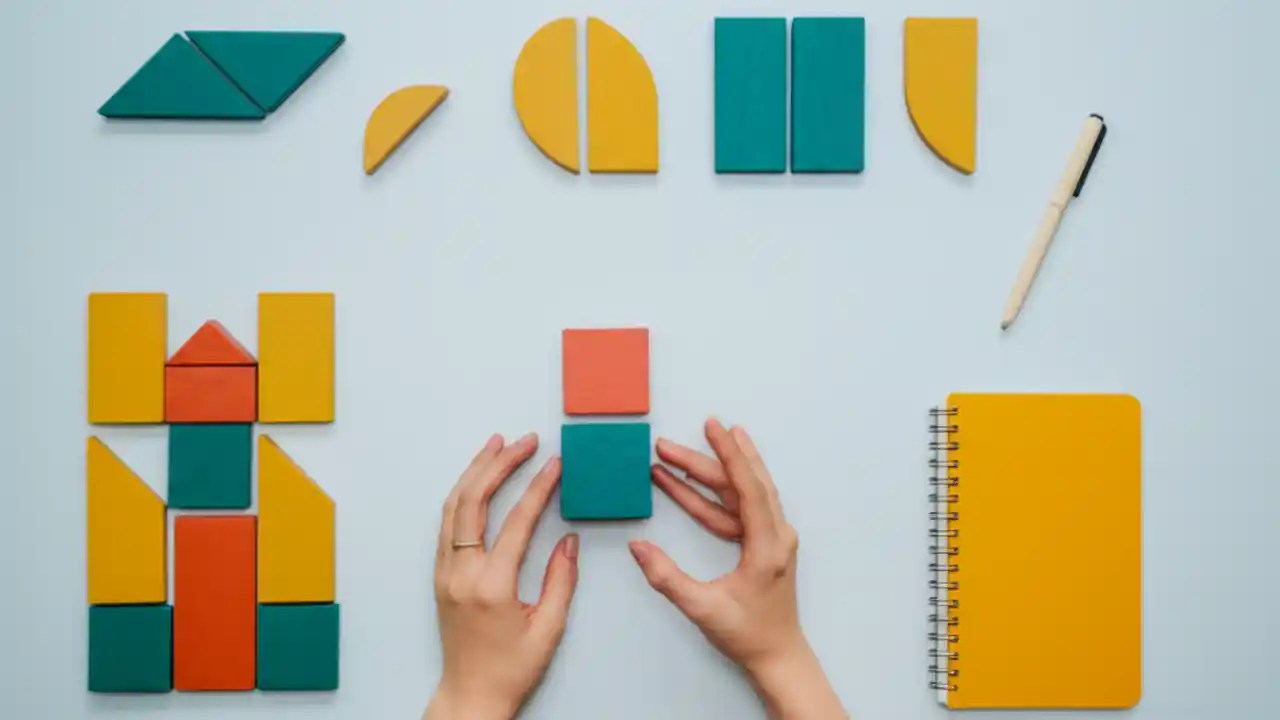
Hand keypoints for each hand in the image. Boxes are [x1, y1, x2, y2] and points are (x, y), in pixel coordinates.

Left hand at [424, 433, 579, 719]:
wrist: (470, 697)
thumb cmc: (510, 670)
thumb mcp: (548, 629)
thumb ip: (560, 580)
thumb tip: (568, 539)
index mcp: (491, 585)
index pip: (517, 521)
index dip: (538, 487)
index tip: (554, 464)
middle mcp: (461, 573)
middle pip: (475, 501)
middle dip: (500, 464)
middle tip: (524, 442)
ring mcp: (444, 572)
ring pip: (454, 506)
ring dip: (475, 471)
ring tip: (496, 445)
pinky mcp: (439, 575)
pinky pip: (447, 523)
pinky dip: (462, 494)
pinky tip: (476, 480)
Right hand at [629, 419, 845, 718]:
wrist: (779, 656)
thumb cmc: (748, 635)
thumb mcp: (702, 609)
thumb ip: (667, 577)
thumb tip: (637, 547)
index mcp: (768, 546)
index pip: (748, 487)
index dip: (730, 454)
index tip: (715, 427)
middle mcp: (776, 534)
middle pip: (738, 485)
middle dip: (702, 462)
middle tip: (668, 445)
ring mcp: (772, 537)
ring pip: (739, 493)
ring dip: (708, 473)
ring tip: (676, 453)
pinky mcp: (764, 543)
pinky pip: (739, 508)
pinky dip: (716, 493)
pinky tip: (698, 479)